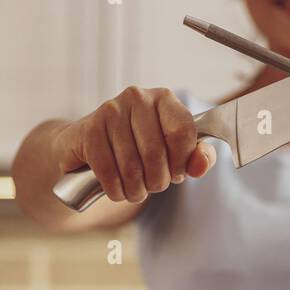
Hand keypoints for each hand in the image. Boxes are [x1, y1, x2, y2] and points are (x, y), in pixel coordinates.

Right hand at [54, 86, 216, 203]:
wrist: (90, 149)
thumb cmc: (139, 150)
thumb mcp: (173, 152)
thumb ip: (196, 157)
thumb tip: (200, 166)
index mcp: (164, 99)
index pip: (183, 132)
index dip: (181, 162)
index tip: (175, 172)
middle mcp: (137, 97)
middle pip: (156, 154)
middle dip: (157, 182)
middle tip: (152, 185)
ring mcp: (110, 110)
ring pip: (131, 167)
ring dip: (135, 191)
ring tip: (134, 190)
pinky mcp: (88, 129)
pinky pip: (108, 172)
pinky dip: (115, 191)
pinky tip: (117, 190)